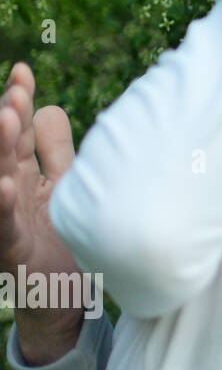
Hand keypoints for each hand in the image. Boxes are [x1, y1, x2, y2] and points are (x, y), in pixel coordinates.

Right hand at [0, 63, 82, 364]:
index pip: (18, 132)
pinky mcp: (11, 250)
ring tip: (4, 119)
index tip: (23, 72)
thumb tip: (47, 107)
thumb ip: (57, 150)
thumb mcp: (65, 185)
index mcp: (24, 174)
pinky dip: (1, 205)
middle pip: (5, 149)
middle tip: (15, 92)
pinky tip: (5, 185)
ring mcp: (8, 220)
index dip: (19, 102)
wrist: (64, 297)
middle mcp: (10, 193)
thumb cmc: (64, 237)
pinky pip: (3, 227)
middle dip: (7, 119)